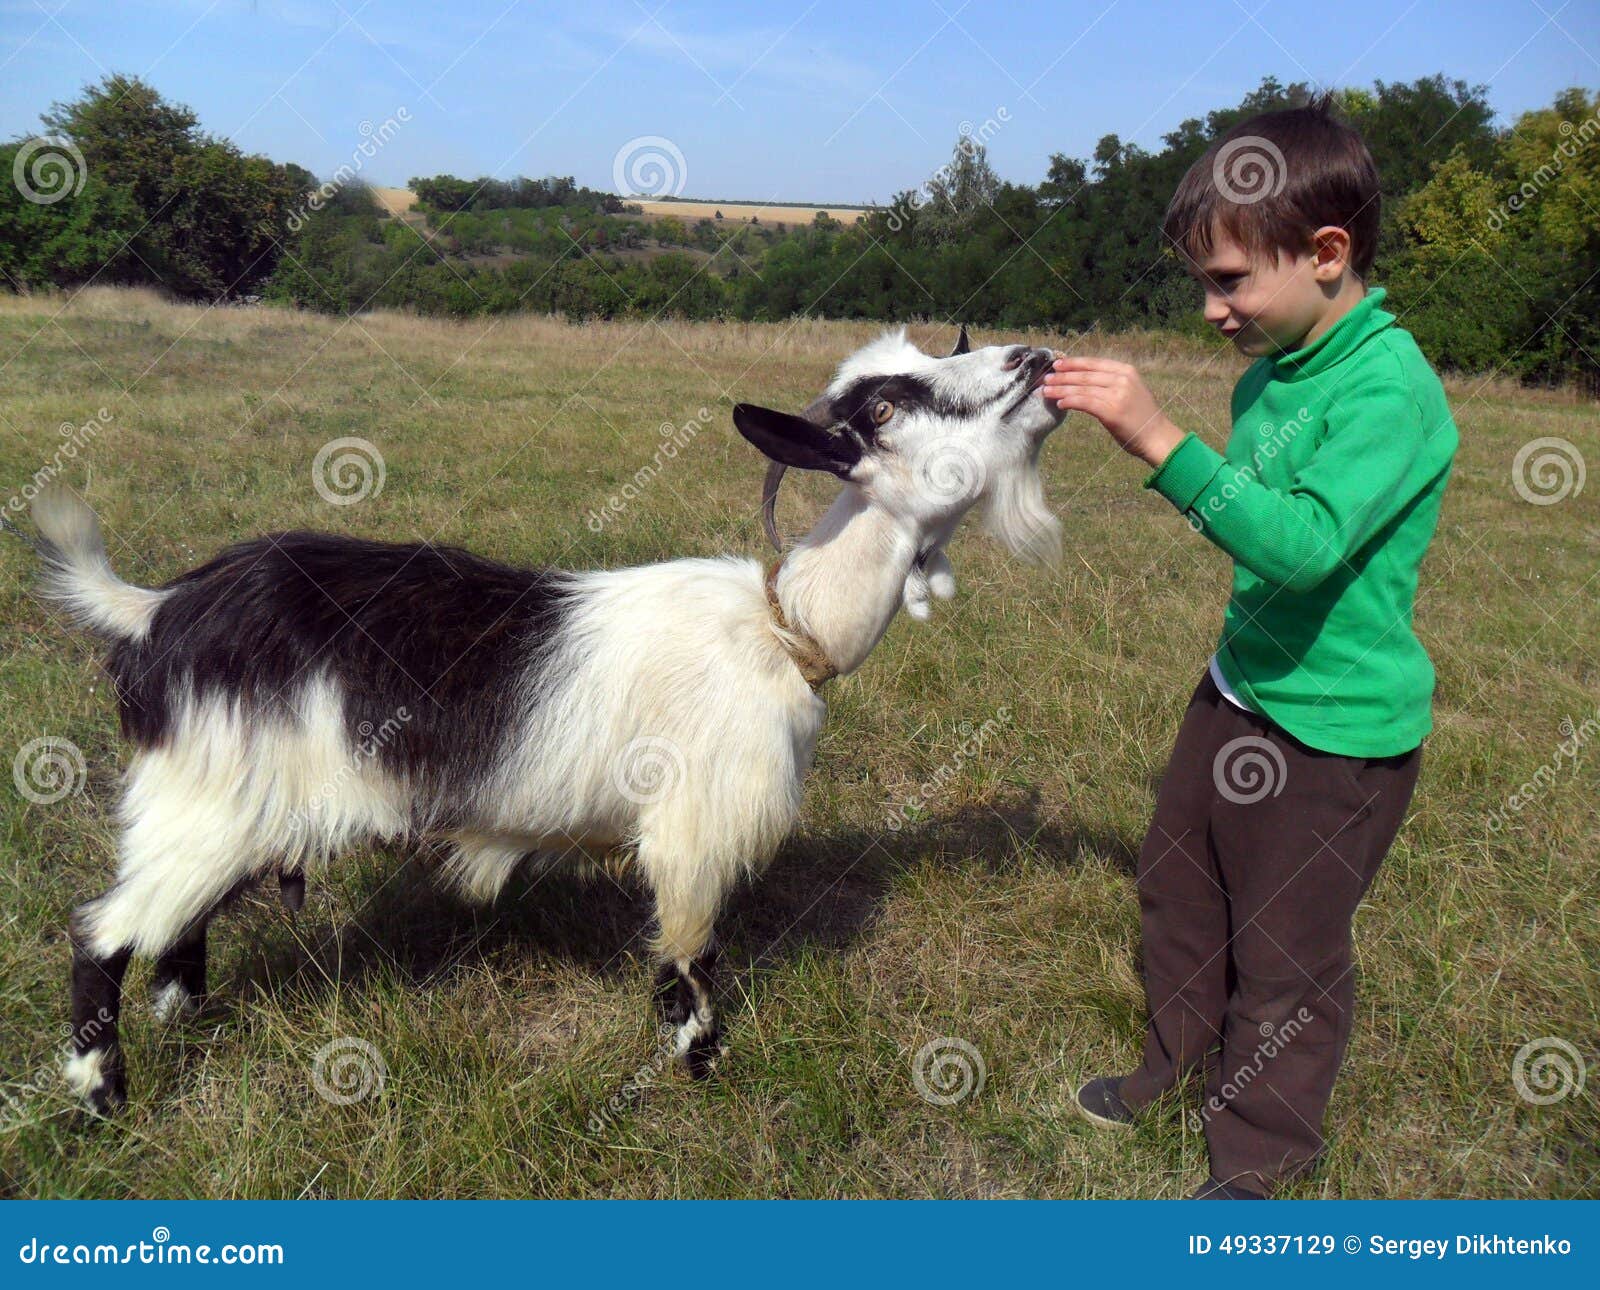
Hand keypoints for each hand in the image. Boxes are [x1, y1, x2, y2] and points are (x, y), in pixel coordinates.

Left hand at [1039, 356, 1184, 467]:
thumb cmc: (1141, 417)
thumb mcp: (1131, 391)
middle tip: (1046, 378)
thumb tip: (1084, 381)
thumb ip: (1112, 383)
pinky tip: (1059, 404)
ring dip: (1061, 389)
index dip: (1073, 363)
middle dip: (1063, 376)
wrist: (1157, 437)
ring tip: (1045, 391)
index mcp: (1126, 371)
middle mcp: (1122, 379)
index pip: (1094, 363)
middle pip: (1085, 375)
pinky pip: (1084, 403)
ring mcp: (1117, 394)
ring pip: (1082, 388)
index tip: (1057, 364)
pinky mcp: (1112, 411)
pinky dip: (1069, 401)